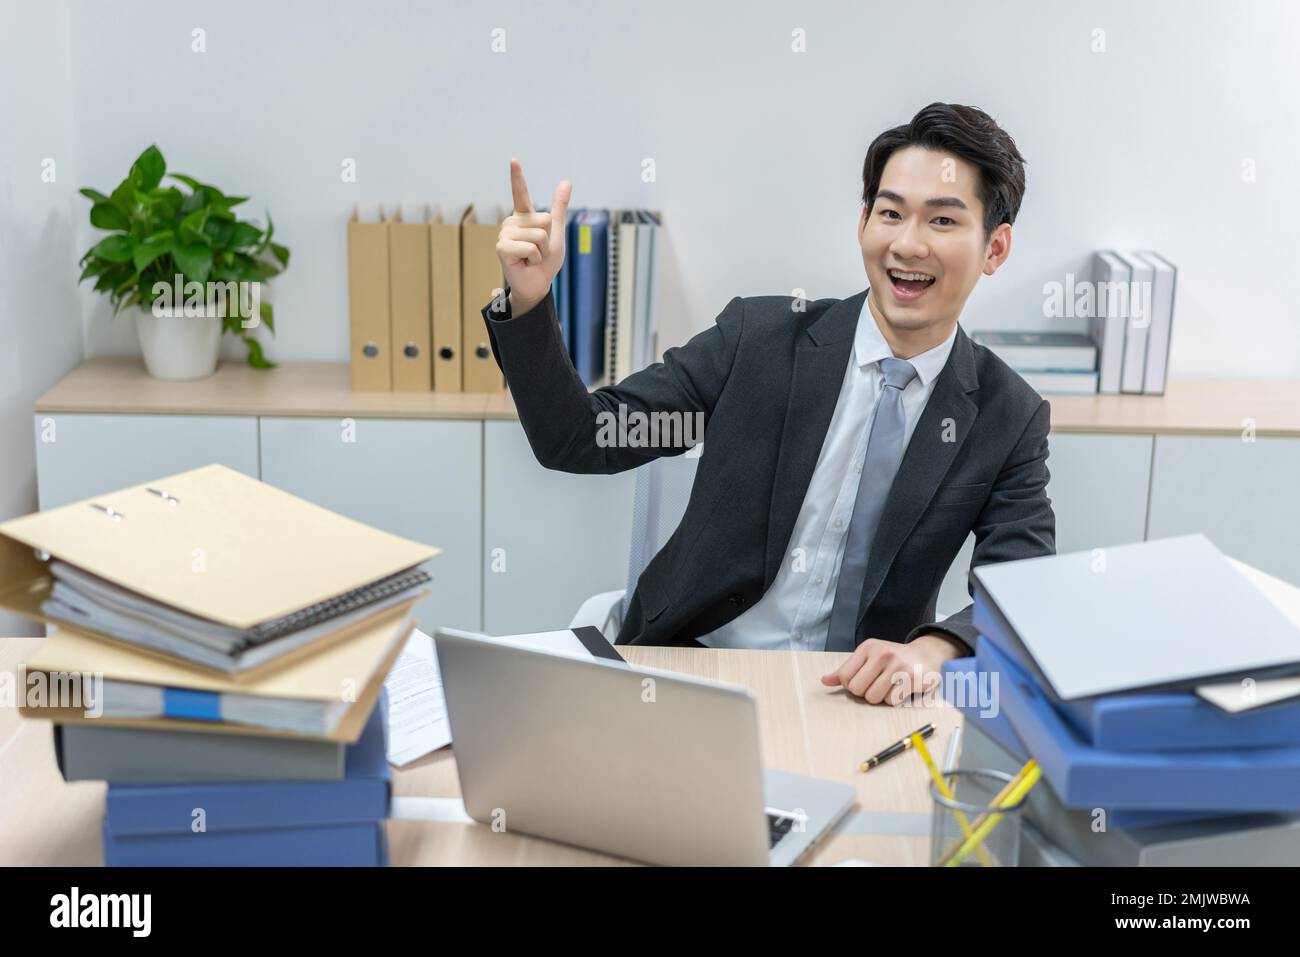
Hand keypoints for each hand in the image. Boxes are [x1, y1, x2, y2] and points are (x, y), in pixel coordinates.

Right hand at [495, 158, 571, 313]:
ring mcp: (505, 234)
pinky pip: (531, 248)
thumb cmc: (545, 259)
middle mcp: (512, 222)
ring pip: (539, 235)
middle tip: (538, 252)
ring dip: (541, 251)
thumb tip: (566, 181)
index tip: (514, 160)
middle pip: (544, 220)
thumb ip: (559, 208)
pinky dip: (534, 259)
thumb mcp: (557, 231)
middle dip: (547, 240)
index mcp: (524, 217)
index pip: (520, 193)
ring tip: (531, 258)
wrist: (537, 284)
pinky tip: (525, 264)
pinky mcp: (502, 248)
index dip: (517, 177)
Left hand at [820, 633, 964, 704]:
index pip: (844, 676)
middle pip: (857, 689)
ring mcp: (899, 666)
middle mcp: (883, 654)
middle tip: (877, 684)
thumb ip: (846, 670)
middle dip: (865, 692)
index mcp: (868, 647)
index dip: (851, 684)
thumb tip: (824, 680)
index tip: (863, 680)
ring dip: (880, 697)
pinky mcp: (913, 678)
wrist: (927, 655)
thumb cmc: (893, 659)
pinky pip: (891, 701)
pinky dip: (894, 700)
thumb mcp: (869, 658)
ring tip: (890, 686)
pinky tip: (902, 688)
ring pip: (873, 698)